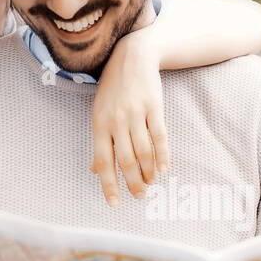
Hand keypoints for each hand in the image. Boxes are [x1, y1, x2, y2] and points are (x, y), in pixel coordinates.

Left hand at [89, 27, 169, 205]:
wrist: (132, 56)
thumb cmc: (113, 88)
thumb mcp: (99, 113)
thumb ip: (99, 142)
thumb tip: (95, 170)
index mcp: (99, 124)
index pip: (103, 162)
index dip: (109, 185)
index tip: (115, 204)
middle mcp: (116, 121)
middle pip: (125, 161)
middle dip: (133, 182)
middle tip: (140, 196)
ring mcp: (136, 113)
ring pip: (144, 152)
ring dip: (149, 171)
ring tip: (151, 182)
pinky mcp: (154, 107)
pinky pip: (160, 137)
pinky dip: (163, 156)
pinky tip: (164, 168)